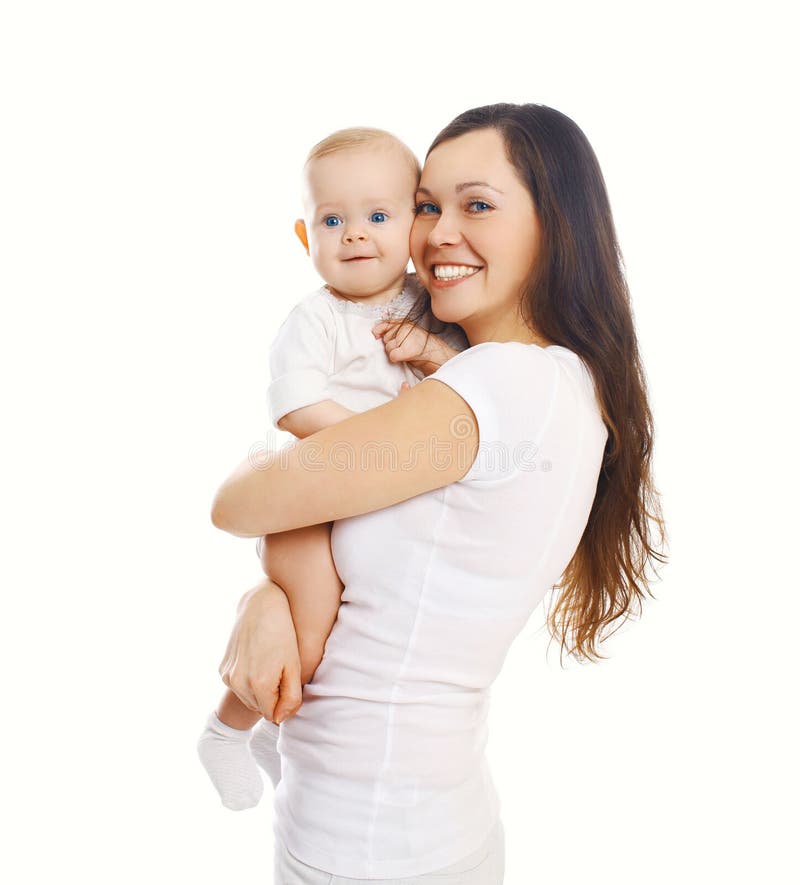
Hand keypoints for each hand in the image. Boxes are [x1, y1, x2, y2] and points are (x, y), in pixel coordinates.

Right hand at [218, 579, 302, 724]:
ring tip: (269, 664)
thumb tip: (280, 718)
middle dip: (271, 697)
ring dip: (259, 690)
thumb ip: (291, 697)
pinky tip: (257, 661)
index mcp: (259, 684)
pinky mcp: (222, 669)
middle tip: (280, 671)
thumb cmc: (283, 634)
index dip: (283, 703)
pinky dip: (248, 680)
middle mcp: (238, 682)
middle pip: (259, 708)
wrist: (260, 606)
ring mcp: (227, 675)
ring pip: (247, 698)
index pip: (272, 714)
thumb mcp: (295, 666)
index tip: (288, 684)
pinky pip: (238, 686)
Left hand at [372, 319, 455, 377]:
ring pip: (388, 348)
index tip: (377, 335)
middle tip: (404, 346)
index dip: (379, 330)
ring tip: (407, 351)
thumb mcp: (407, 332)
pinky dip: (397, 359)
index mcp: (405, 322)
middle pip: (385, 339)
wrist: (437, 354)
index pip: (384, 324)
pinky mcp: (406, 350)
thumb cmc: (421, 345)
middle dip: (392, 345)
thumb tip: (374, 332)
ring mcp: (405, 338)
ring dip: (395, 352)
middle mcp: (404, 328)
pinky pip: (393, 355)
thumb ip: (392, 329)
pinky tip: (406, 357)